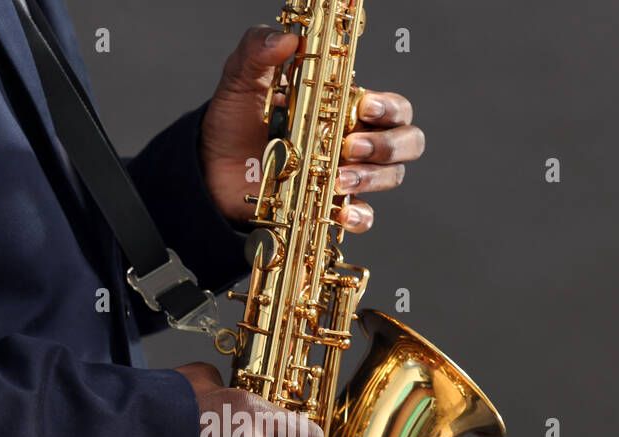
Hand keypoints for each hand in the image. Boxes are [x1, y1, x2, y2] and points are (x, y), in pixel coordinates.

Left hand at [200, 25, 425, 232]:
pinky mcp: (331, 206)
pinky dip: (359, 217)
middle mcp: (354, 140)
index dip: (389, 107)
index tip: (365, 106)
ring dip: (372, 178)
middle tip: (352, 146)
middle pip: (407, 141)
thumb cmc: (234, 122)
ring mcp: (346, 175)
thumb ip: (259, 51)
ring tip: (339, 178)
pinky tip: (340, 214)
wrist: (211, 169)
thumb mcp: (241, 81)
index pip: (392, 106)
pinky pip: (364, 217)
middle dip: (390, 144)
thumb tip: (286, 38)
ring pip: (391, 177)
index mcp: (344, 108)